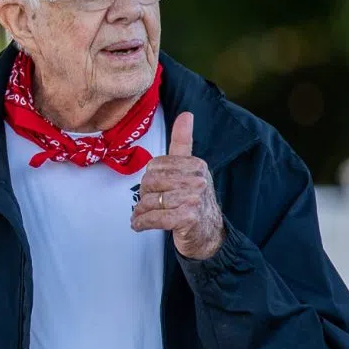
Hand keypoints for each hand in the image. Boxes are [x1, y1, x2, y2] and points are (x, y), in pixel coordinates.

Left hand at [131, 112, 224, 259]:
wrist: (209, 234)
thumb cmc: (194, 201)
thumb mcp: (190, 169)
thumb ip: (183, 142)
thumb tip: (186, 115)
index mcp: (195, 164)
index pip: (155, 166)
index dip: (149, 179)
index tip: (154, 188)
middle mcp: (197, 179)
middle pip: (150, 182)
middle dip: (143, 196)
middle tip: (147, 204)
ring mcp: (194, 198)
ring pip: (151, 201)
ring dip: (140, 212)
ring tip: (141, 216)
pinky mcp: (188, 218)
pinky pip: (155, 218)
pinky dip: (142, 223)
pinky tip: (140, 225)